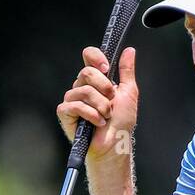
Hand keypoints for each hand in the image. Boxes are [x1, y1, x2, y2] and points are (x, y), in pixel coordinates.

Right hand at [57, 45, 138, 161]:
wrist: (116, 144)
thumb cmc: (122, 122)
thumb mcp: (128, 93)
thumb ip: (126, 71)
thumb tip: (129, 50)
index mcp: (96, 80)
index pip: (89, 57)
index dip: (96, 58)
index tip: (107, 68)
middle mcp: (82, 86)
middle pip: (86, 72)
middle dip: (104, 88)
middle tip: (111, 101)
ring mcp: (72, 99)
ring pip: (84, 90)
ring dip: (101, 106)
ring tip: (106, 116)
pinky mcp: (65, 112)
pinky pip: (75, 105)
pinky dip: (91, 115)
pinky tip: (98, 123)